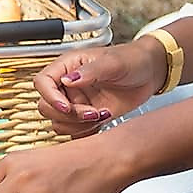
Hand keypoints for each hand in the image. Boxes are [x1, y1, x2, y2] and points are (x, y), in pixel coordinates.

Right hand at [34, 41, 163, 136]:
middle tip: (92, 112)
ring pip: (59, 122)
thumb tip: (68, 80)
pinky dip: (86, 133)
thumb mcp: (113, 62)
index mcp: (68, 67)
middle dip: (69, 115)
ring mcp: (77, 102)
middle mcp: (68, 86)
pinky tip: (103, 122)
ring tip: (102, 115)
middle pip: (46, 106)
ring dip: (78, 125)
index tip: (66, 106)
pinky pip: (74, 131)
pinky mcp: (87, 117)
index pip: (42, 82)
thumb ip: (90, 71)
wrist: (150, 74)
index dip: (50, 97)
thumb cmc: (132, 59)